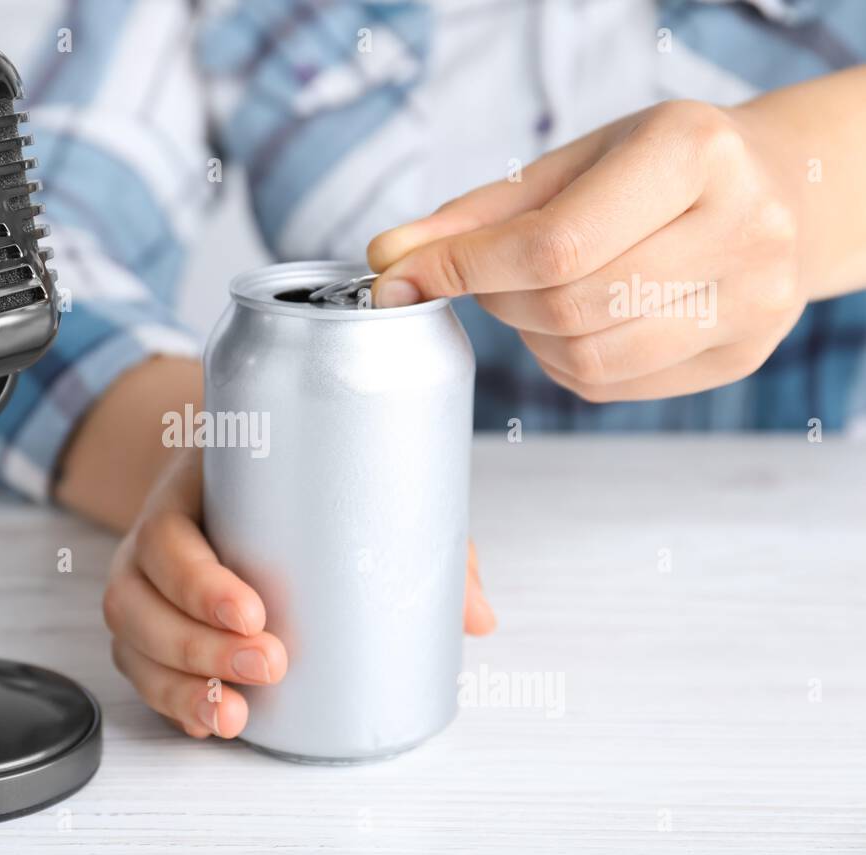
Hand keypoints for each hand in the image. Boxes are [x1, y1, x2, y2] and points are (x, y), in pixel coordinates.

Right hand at [103, 446, 495, 738]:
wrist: (232, 468)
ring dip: (180, 686)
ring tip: (237, 714)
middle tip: (271, 665)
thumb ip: (410, 536)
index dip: (199, 581)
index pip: (167, 535)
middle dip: (197, 647)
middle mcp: (152, 542)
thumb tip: (478, 617)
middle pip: (138, 601)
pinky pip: (140, 670)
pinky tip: (214, 721)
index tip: (255, 612)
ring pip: (132, 643)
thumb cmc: (290, 476)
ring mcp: (144, 588)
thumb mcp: (340, 483)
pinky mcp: (149, 628)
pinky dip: (172, 702)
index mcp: (188, 491)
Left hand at [368, 100, 808, 401]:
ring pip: (589, 358)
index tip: (405, 276)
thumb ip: (478, 214)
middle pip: (568, 307)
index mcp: (694, 153)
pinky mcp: (744, 354)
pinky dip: (569, 362)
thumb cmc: (662, 168)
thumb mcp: (574, 163)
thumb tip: (389, 258)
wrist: (779, 189)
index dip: (464, 269)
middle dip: (501, 299)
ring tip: (542, 295)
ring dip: (532, 337)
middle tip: (493, 276)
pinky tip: (584, 321)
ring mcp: (754, 299)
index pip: (554, 242)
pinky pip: (612, 386)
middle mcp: (741, 226)